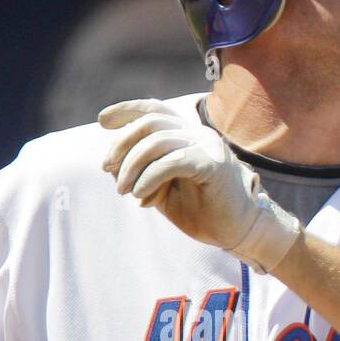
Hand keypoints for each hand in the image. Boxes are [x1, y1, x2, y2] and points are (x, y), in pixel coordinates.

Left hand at [99, 98, 300, 274]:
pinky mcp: (212, 165)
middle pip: (150, 122)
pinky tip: (141, 196)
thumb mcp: (162, 190)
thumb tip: (111, 163)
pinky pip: (172, 162)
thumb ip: (141, 172)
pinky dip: (149, 177)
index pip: (155, 109)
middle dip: (121, 144)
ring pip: (157, 141)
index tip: (102, 120)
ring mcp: (207, 146)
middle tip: (107, 168)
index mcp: (187, 135)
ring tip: (124, 190)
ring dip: (131, 166)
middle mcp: (198, 134)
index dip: (127, 109)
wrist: (237, 231)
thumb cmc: (201, 211)